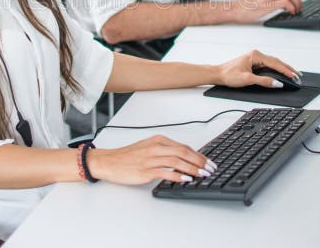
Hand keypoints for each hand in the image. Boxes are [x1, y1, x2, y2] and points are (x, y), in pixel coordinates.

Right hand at [88, 135, 214, 184]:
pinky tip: (185, 179)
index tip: (208, 162)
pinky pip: (165, 172)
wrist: (109, 162)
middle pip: (183, 152)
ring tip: (202, 174)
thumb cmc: (128, 157)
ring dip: (192, 168)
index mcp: (158, 140)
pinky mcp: (145, 170)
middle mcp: (156, 147)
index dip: (199, 155)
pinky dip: (177, 175)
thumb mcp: (148, 148)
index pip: (184, 147)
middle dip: (200, 161)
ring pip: (177, 161)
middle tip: (210, 169)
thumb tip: (184, 159)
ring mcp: (150, 158)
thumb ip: (165, 151)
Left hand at [215, 49, 298, 87]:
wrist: (217, 74)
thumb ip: (263, 81)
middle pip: (276, 62)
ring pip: (273, 63)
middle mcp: (257, 55)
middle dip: (288, 69)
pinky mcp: (254, 64)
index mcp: (256, 55)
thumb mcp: (247, 79)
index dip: (285, 71)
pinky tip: (281, 74)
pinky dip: (277, 70)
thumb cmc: (228, 74)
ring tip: (293, 75)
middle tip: (298, 76)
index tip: (294, 77)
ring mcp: (256, 59)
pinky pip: (269, 66)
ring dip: (283, 69)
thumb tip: (277, 83)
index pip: (275, 63)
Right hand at [227, 0, 302, 22]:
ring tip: (296, 11)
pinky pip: (286, 2)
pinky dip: (292, 8)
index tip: (297, 5)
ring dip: (297, 4)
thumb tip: (283, 4)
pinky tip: (290, 12)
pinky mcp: (267, 3)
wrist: (234, 9)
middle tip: (299, 8)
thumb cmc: (245, 7)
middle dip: (299, 0)